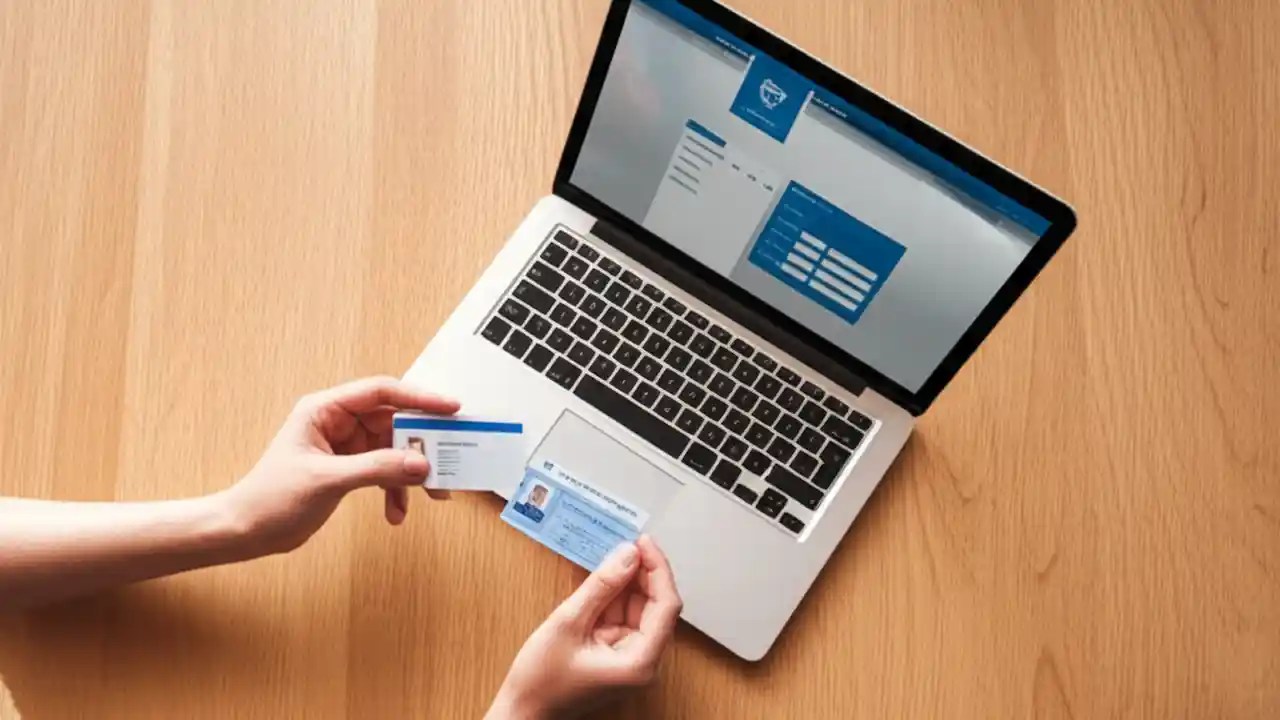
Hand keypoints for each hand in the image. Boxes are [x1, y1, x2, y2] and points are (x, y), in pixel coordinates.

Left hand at [216, 376, 459, 557]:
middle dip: (420, 444)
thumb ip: (376, 468)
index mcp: (325, 410)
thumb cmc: (270, 498)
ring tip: (430, 492)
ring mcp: (345, 447)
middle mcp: (337, 423)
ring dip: (411, 473)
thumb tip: (419, 463)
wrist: (245, 531)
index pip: (381, 392)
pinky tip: (395, 512)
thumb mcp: (327, 480)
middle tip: (446, 458)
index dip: (418, 397)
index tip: (449, 408)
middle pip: (393, 422)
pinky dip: (395, 491)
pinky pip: (384, 472)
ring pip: (393, 450)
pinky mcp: (348, 469)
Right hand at [487, 535, 682, 719]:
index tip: (644, 542)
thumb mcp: (568, 623)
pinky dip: (615, 598)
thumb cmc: (540, 680)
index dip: (658, 569)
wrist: (522, 713)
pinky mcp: (617, 655)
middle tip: (625, 543)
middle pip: (656, 606)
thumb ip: (601, 586)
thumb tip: (628, 554)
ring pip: (640, 610)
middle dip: (642, 573)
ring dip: (627, 583)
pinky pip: (623, 619)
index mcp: (640, 662)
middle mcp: (643, 663)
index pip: (666, 606)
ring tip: (610, 557)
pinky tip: (602, 580)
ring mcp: (631, 659)